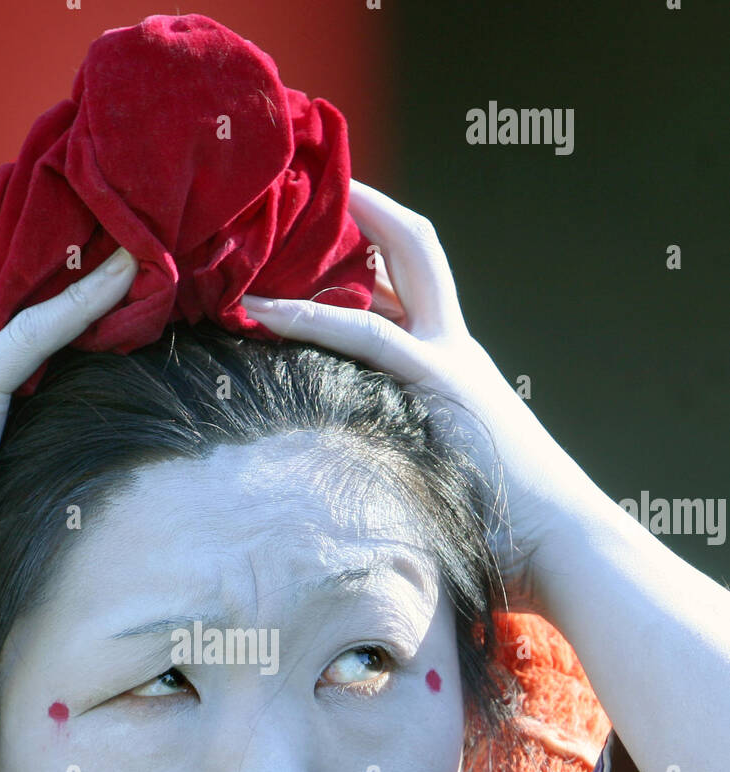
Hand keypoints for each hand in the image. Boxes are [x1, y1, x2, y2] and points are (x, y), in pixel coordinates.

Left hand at [241, 179, 596, 614]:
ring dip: (327, 250)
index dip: (379, 246)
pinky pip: (363, 336)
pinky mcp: (435, 386)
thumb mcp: (444, 465)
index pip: (414, 285)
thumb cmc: (503, 524)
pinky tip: (261, 310)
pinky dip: (310, 318)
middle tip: (321, 179)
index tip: (335, 226)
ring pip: (390, 276)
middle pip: (418, 248)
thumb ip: (405, 445)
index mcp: (456, 363)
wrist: (560, 542)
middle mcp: (452, 349)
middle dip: (371, 206)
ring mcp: (447, 362)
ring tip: (265, 227)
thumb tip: (349, 467)